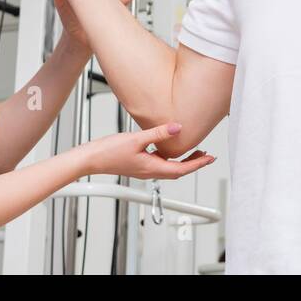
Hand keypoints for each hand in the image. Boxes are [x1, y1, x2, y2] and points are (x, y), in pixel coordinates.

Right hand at [83, 123, 213, 179]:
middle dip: (194, 164)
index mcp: (152, 168)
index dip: (198, 164)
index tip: (210, 159)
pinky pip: (160, 164)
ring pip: (169, 168)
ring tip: (194, 152)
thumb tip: (177, 128)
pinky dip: (170, 158)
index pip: (181, 169)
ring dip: (183, 161)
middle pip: (178, 171)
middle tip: (207, 156)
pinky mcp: (138, 165)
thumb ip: (158, 133)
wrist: (90, 159)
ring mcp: (143, 169)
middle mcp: (149, 171)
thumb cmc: (108, 152)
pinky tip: (169, 148)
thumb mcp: (136, 139)